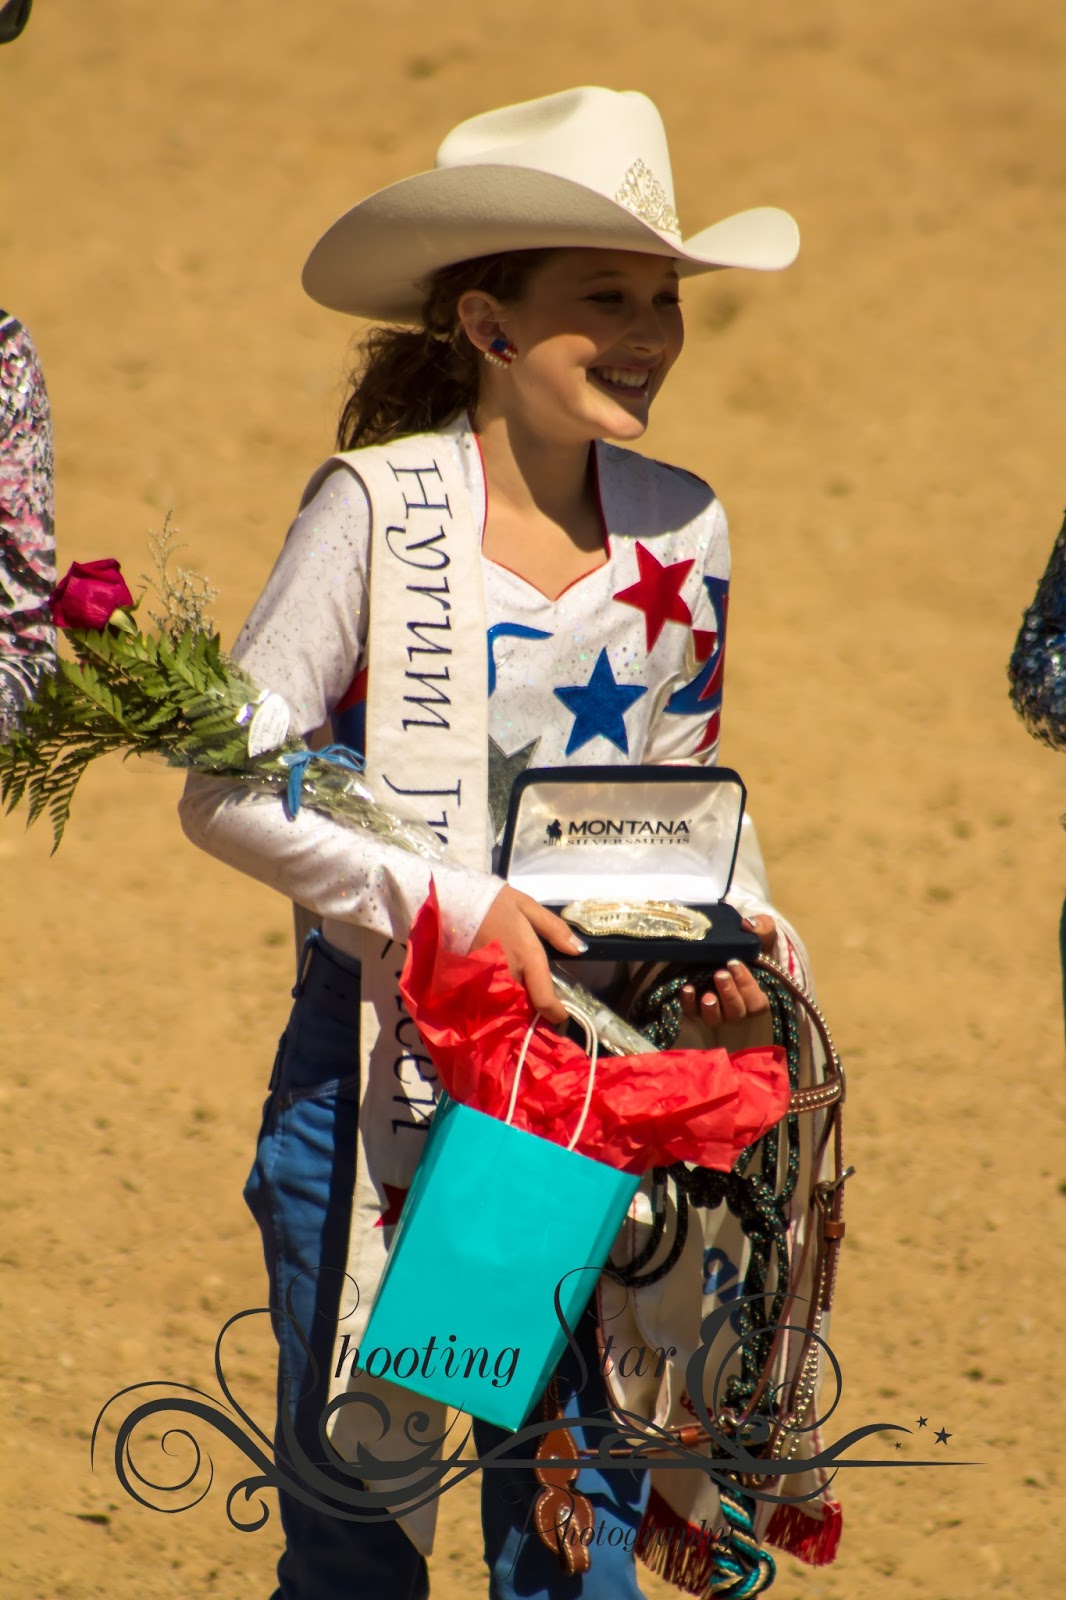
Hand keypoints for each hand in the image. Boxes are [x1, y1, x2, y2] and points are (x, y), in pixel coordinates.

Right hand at [471, 885, 585, 1023]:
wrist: (455, 901)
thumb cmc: (494, 902)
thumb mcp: (528, 907)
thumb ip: (554, 929)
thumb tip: (579, 949)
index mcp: (527, 956)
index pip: (544, 999)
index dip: (555, 1013)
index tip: (562, 1016)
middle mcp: (509, 973)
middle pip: (527, 1004)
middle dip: (536, 1008)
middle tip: (544, 1007)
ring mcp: (489, 980)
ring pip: (509, 1003)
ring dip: (518, 1005)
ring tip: (522, 1002)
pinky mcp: (473, 980)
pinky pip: (492, 996)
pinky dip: (500, 998)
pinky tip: (502, 991)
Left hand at [680, 915, 775, 1027]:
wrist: (722, 948)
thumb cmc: (745, 946)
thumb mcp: (759, 935)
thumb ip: (762, 928)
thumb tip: (749, 924)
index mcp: (756, 994)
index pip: (756, 1002)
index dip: (746, 984)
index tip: (734, 963)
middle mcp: (736, 1008)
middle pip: (736, 1013)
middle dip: (729, 994)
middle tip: (719, 974)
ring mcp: (715, 1011)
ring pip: (715, 1019)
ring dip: (711, 1008)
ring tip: (706, 995)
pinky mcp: (695, 1009)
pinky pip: (691, 1013)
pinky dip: (688, 1003)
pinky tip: (686, 990)